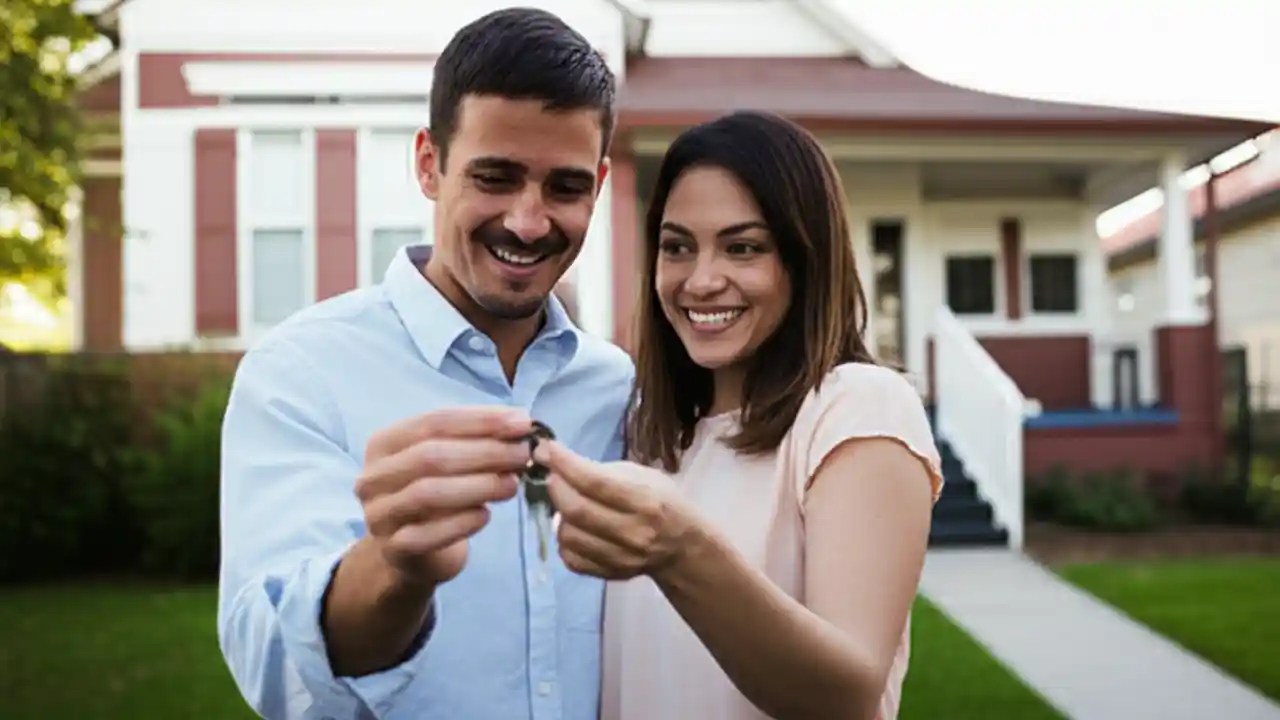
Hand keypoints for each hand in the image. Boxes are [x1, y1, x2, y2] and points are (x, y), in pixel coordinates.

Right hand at [355, 406, 532, 587]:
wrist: (414, 551)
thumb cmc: (438, 493)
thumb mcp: (452, 460)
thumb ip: (478, 440)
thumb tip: (520, 422)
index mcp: (385, 443)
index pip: (434, 422)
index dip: (481, 420)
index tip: (521, 423)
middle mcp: (374, 477)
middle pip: (431, 456)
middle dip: (484, 452)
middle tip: (523, 454)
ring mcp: (378, 515)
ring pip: (428, 494)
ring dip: (478, 485)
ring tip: (512, 484)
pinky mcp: (393, 549)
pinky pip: (427, 535)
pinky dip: (461, 522)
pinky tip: (486, 515)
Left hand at [535, 440, 698, 580]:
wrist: (681, 546)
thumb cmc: (661, 501)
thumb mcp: (643, 476)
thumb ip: (605, 472)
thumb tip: (558, 462)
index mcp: (645, 501)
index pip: (595, 482)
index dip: (565, 464)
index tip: (545, 450)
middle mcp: (633, 533)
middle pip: (577, 510)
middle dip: (555, 487)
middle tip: (550, 473)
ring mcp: (620, 558)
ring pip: (569, 535)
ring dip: (558, 514)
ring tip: (566, 501)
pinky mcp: (609, 574)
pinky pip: (571, 557)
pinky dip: (564, 539)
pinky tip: (573, 526)